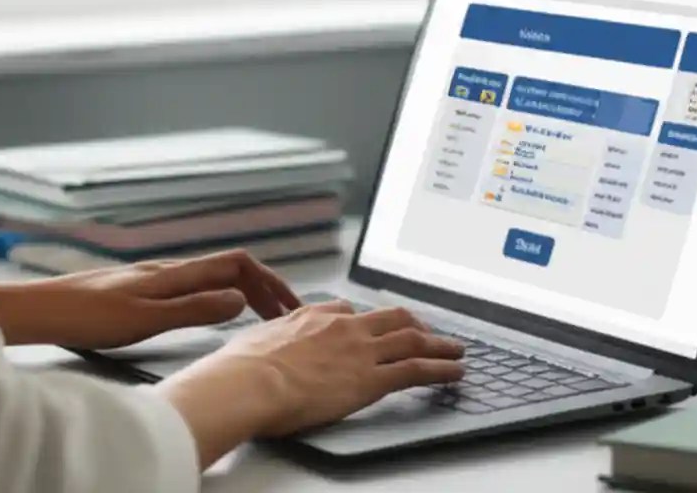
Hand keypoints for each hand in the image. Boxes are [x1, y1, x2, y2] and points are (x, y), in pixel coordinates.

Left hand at [0, 249, 301, 348]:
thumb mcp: (145, 318)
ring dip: (243, 293)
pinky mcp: (138, 290)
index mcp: (174, 273)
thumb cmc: (86, 316)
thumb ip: (193, 308)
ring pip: (211, 278)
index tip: (290, 305)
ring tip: (259, 318)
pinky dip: (217, 298)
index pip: (237, 264)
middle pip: (229, 269)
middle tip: (285, 316)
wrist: (37, 309)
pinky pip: (193, 287)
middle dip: (264, 288)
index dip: (269, 280)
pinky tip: (211, 316)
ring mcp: (152, 277)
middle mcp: (167, 269)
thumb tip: (240, 300)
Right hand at [157, 300, 464, 466]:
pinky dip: (441, 369)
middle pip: (390, 317)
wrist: (248, 383)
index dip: (365, 322)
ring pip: (412, 339)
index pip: (347, 312)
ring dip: (439, 344)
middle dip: (412, 323)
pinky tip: (455, 372)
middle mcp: (343, 327)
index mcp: (312, 316)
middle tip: (425, 331)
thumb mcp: (251, 342)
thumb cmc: (239, 369)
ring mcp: (361, 350)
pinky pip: (417, 369)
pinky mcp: (372, 378)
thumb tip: (254, 352)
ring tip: (456, 350)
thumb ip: (265, 343)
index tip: (371, 328)